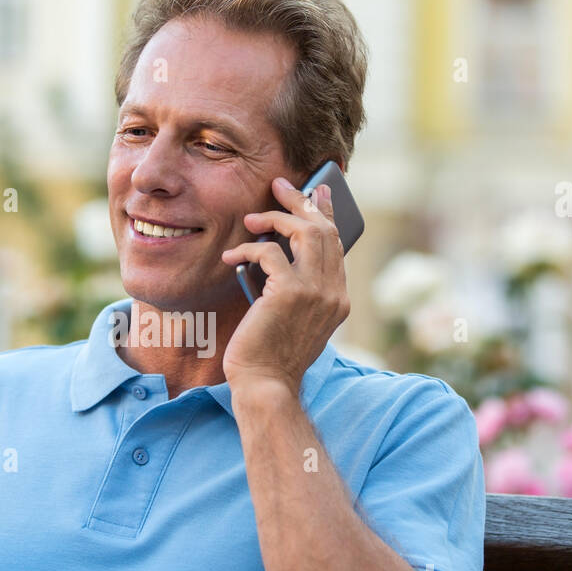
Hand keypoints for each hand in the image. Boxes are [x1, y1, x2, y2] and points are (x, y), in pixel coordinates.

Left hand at [220, 176, 350, 395]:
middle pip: (323, 231)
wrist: (266, 384)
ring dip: (275, 219)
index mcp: (339, 299)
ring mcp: (315, 292)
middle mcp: (334, 293)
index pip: (337, 245)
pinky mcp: (290, 293)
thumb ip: (299, 288)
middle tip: (279, 185)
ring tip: (252, 219)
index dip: (326, 214)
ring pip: (304, 233)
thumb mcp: (295, 319)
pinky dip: (248, 250)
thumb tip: (277, 252)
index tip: (318, 192)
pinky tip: (232, 257)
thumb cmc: (272, 355)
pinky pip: (269, 254)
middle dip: (301, 202)